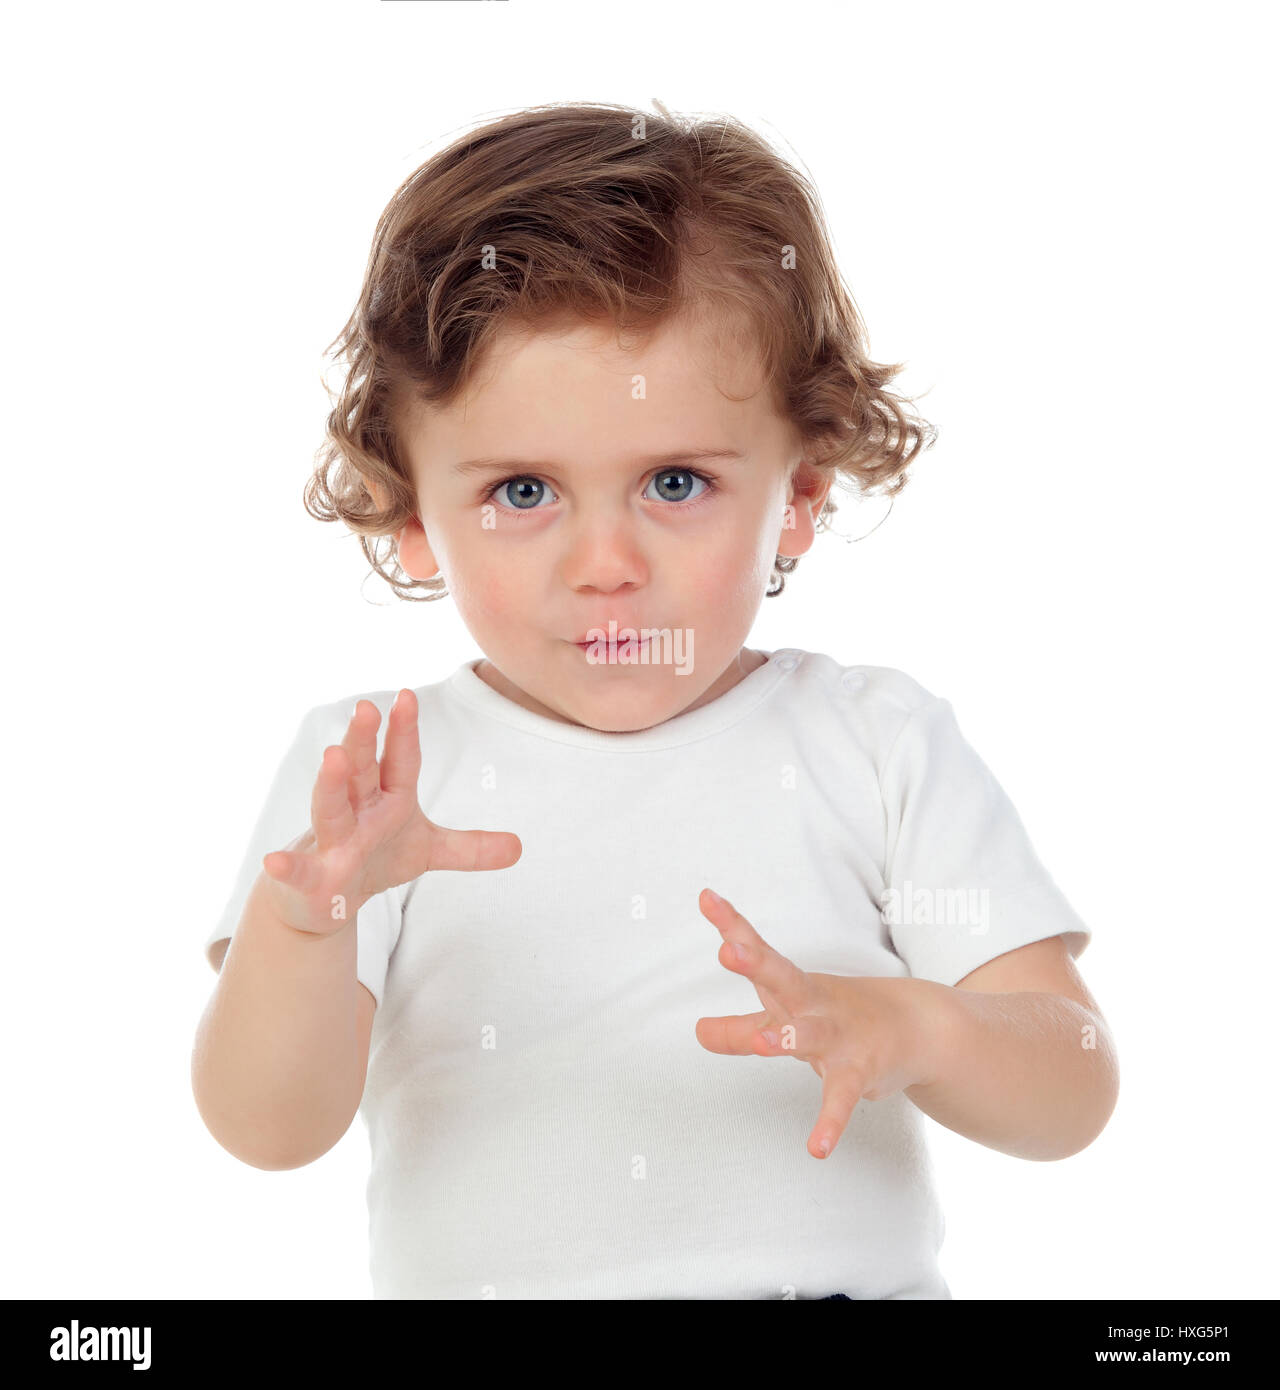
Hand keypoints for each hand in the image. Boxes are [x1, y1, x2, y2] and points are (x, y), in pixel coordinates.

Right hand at [260, 689, 521, 934]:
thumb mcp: (427, 852)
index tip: (407, 696)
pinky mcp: (309, 878)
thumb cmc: (374, 859)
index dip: (403, 731)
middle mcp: (357, 812)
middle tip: (366, 706)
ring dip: (330, 783)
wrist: (324, 900)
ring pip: (330, 808)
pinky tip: (273, 861)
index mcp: (387, 799)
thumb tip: (520, 847)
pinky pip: (297, 871)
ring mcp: (331, 843)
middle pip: (361, 771)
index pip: (399, 760)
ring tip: (332, 755)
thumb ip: (469, 847)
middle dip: (364, 740)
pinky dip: (286, 866)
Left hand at [694, 889, 942, 1158]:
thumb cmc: (837, 1016)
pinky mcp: (859, 1072)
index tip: (706, 897)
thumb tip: (697, 1032)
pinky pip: (841, 1099)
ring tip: (766, 1042)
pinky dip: (830, 1124)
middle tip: (729, 951)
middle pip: (782, 978)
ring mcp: (838, 1036)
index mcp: (793, 986)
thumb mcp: (787, 1016)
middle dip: (756, 964)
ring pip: (810, 1034)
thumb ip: (738, 1025)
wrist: (916, 1028)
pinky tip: (817, 1149)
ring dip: (787, 1036)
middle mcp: (813, 1004)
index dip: (731, 924)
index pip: (759, 950)